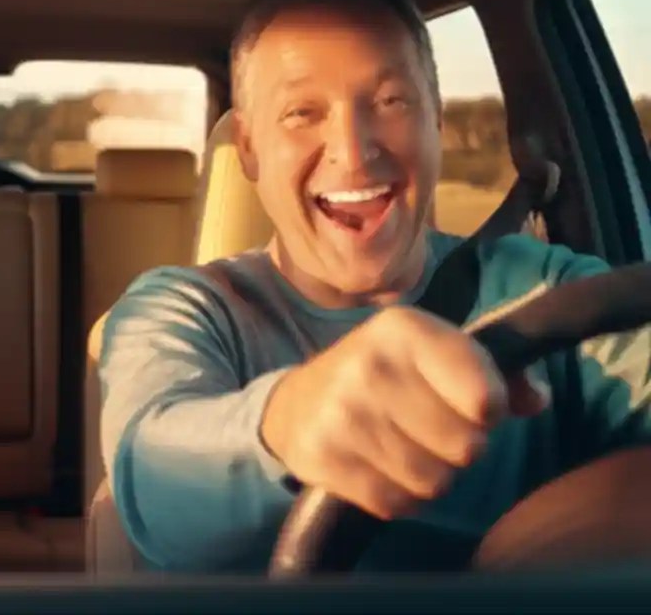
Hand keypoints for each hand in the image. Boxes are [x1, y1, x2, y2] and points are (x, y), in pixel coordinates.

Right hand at [260, 307, 550, 518]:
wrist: (296, 404)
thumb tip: (536, 401)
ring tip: (408, 450)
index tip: (472, 405)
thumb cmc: (386, 376)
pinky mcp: (322, 457)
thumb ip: (498, 372)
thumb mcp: (435, 354)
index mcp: (405, 330)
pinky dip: (398, 496)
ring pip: (433, 482)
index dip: (489, 411)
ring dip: (431, 476)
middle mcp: (369, 366)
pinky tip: (381, 469)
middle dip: (460, 448)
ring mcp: (341, 415)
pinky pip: (395, 503)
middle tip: (433, 431)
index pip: (484, 398)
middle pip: (466, 448)